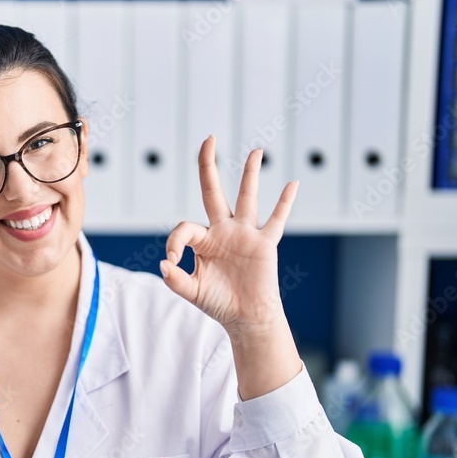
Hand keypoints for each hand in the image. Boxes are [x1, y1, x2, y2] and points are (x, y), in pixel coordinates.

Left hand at [160, 136, 297, 336]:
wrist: (246, 318)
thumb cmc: (218, 303)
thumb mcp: (191, 291)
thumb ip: (175, 279)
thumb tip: (163, 264)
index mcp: (203, 241)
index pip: (185, 227)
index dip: (174, 240)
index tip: (171, 260)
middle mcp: (223, 230)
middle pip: (213, 191)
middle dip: (208, 166)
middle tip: (208, 139)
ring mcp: (245, 234)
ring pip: (246, 197)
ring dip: (250, 174)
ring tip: (255, 151)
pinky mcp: (265, 243)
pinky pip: (277, 219)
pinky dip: (285, 203)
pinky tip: (292, 183)